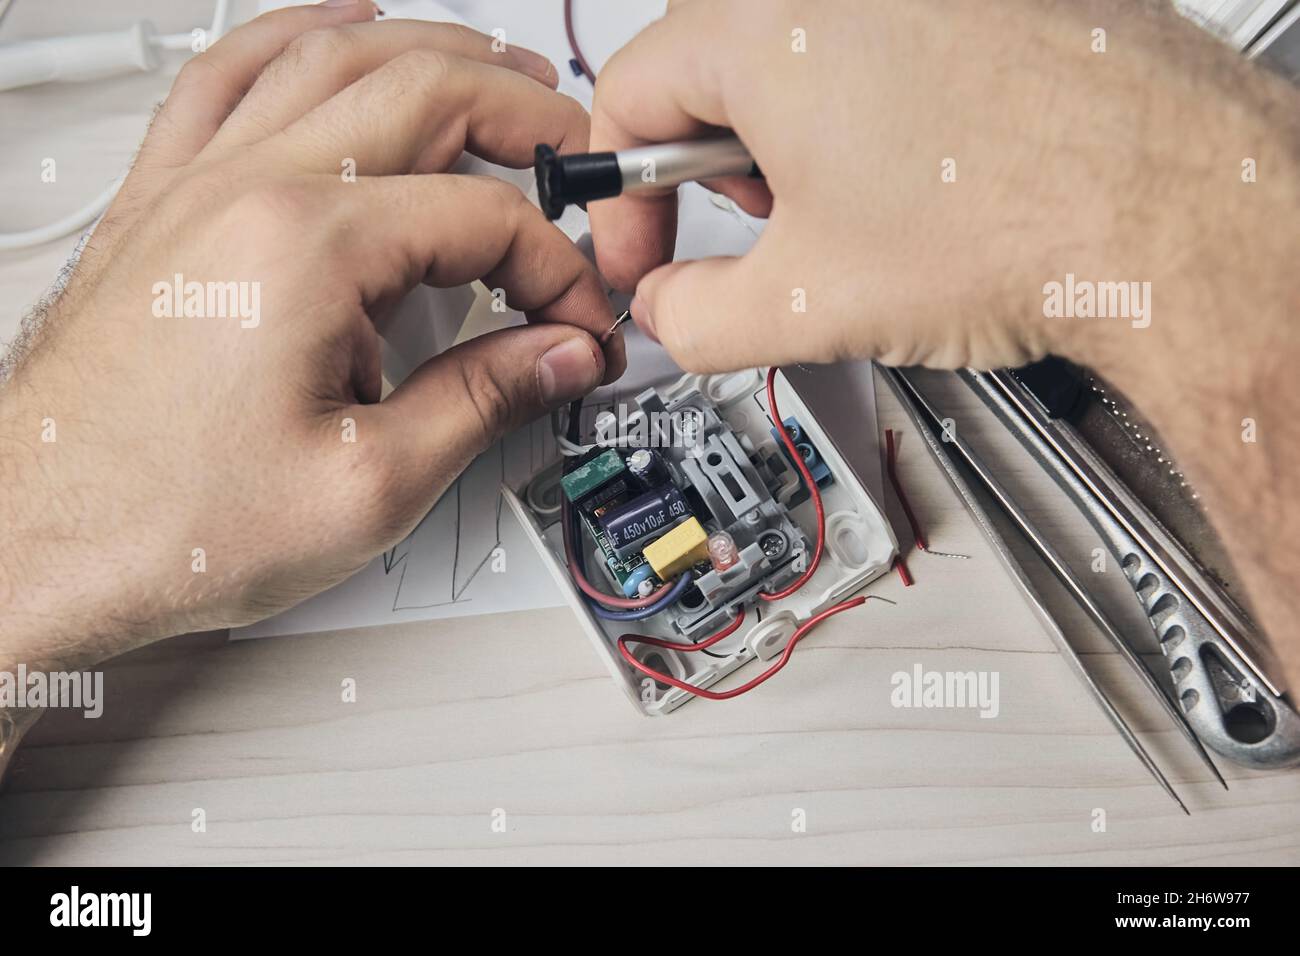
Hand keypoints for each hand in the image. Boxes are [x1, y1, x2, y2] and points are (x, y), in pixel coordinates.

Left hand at [0, 3, 620, 666]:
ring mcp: (191, 184)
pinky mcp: (159, 202)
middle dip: (522, 111)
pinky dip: (298, 33)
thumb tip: (558, 354)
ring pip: (329, 55)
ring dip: (429, 48)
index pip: (483, 216)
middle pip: (419, 90)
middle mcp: (242, 189)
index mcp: (304, 250)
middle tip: (575, 150)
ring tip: (495, 70)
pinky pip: (230, 73)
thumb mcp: (366, 486)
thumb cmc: (164, 521)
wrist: (35, 543)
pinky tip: (338, 27)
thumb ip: (483, 401)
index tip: (575, 320)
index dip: (556, 266)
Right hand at [590, 0, 1299, 694]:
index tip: (646, 256)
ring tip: (858, 220)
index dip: (623, 199)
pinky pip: (884, 45)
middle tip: (762, 243)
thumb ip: (692, 316)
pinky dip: (872, 115)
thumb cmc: (1024, 229)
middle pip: (710, 72)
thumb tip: (669, 308)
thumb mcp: (805, 307)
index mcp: (766, 28)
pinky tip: (920, 184)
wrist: (1182, 216)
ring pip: (800, 58)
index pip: (629, 97)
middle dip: (715, 175)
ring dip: (796, 147)